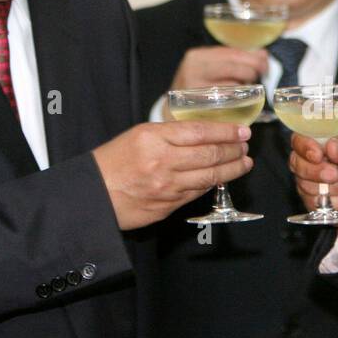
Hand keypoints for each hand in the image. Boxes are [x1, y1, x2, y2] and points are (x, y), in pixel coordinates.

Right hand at [93, 121, 252, 229]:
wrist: (91, 195)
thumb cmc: (112, 162)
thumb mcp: (138, 136)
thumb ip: (170, 134)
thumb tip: (204, 135)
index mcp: (154, 138)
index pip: (200, 132)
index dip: (226, 132)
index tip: (242, 131)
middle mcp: (162, 162)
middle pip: (210, 155)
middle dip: (234, 151)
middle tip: (246, 147)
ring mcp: (167, 186)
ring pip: (209, 176)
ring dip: (231, 169)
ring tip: (243, 163)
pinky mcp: (168, 206)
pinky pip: (197, 193)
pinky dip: (211, 184)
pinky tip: (220, 178)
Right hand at [157, 46, 269, 119]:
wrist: (175, 112)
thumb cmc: (199, 88)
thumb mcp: (212, 68)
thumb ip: (236, 59)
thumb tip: (263, 55)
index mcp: (197, 56)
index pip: (234, 53)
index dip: (254, 59)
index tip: (265, 65)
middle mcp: (193, 71)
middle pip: (238, 69)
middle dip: (253, 74)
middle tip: (256, 80)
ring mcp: (195, 91)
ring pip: (236, 87)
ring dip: (247, 89)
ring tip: (244, 90)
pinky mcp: (201, 109)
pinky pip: (230, 104)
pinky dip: (240, 102)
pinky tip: (240, 102)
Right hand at [289, 132, 337, 233]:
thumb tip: (331, 146)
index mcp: (326, 143)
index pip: (301, 139)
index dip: (304, 147)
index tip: (318, 155)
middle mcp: (315, 162)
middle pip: (297, 164)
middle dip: (317, 172)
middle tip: (336, 174)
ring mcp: (314, 183)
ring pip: (307, 187)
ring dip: (337, 189)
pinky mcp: (317, 203)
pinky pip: (317, 205)